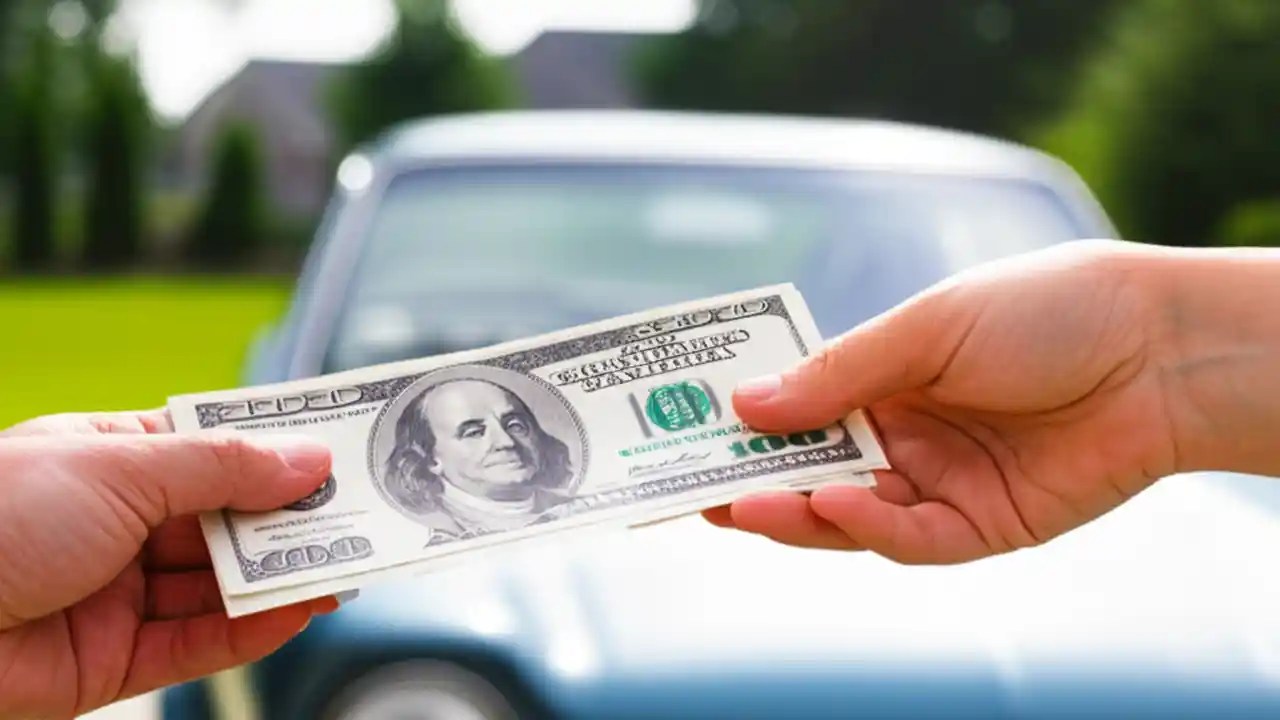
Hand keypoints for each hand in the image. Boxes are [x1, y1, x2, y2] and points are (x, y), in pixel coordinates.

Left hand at [0, 410, 337, 718]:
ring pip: (222, 584)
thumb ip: (223, 469)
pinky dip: (253, 630)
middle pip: (228, 521)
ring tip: (347, 564)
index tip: (343, 449)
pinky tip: (299, 609)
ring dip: (285, 576)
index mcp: (112, 459)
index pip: (215, 450)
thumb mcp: (120, 468)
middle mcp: (120, 524)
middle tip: (363, 513)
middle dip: (292, 518)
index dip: (278, 449)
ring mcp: (118, 592)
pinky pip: (198, 644)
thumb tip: (308, 460)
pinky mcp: (114, 661)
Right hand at [705, 240, 1187, 562]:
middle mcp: (901, 434)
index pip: (794, 407)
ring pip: (846, 514)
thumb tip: (744, 404)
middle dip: (748, 477)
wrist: (1158, 348)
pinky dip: (867, 527)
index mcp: (883, 378)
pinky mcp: (979, 527)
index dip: (739, 421)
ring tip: (736, 503)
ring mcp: (937, 484)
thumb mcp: (927, 326)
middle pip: (808, 468)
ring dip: (793, 510)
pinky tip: (836, 506)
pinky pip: (909, 539)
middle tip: (684, 486)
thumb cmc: (1046, 310)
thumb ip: (839, 373)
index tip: (675, 426)